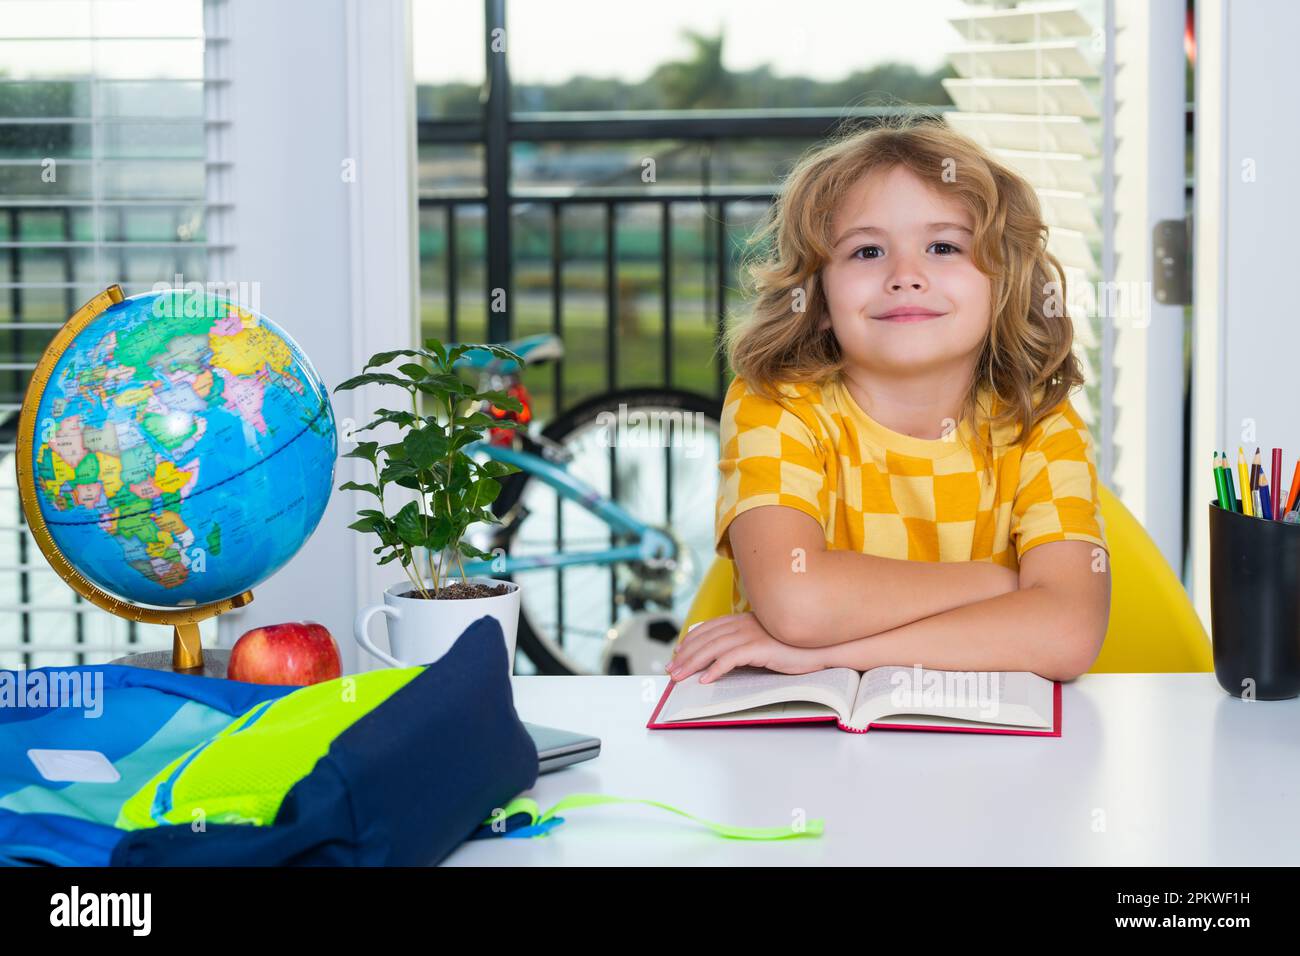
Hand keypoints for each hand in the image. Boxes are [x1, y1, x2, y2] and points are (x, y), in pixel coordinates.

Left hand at [667, 612, 826, 683]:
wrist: (820, 645)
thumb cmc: (793, 646)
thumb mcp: (764, 642)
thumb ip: (745, 644)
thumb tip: (725, 659)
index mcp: (743, 620)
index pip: (708, 629)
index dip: (690, 641)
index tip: (677, 655)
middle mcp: (744, 624)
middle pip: (705, 639)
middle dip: (684, 655)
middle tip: (671, 671)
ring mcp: (751, 634)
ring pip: (712, 648)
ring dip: (693, 664)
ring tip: (680, 678)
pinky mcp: (760, 647)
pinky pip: (731, 659)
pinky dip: (715, 669)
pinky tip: (705, 680)